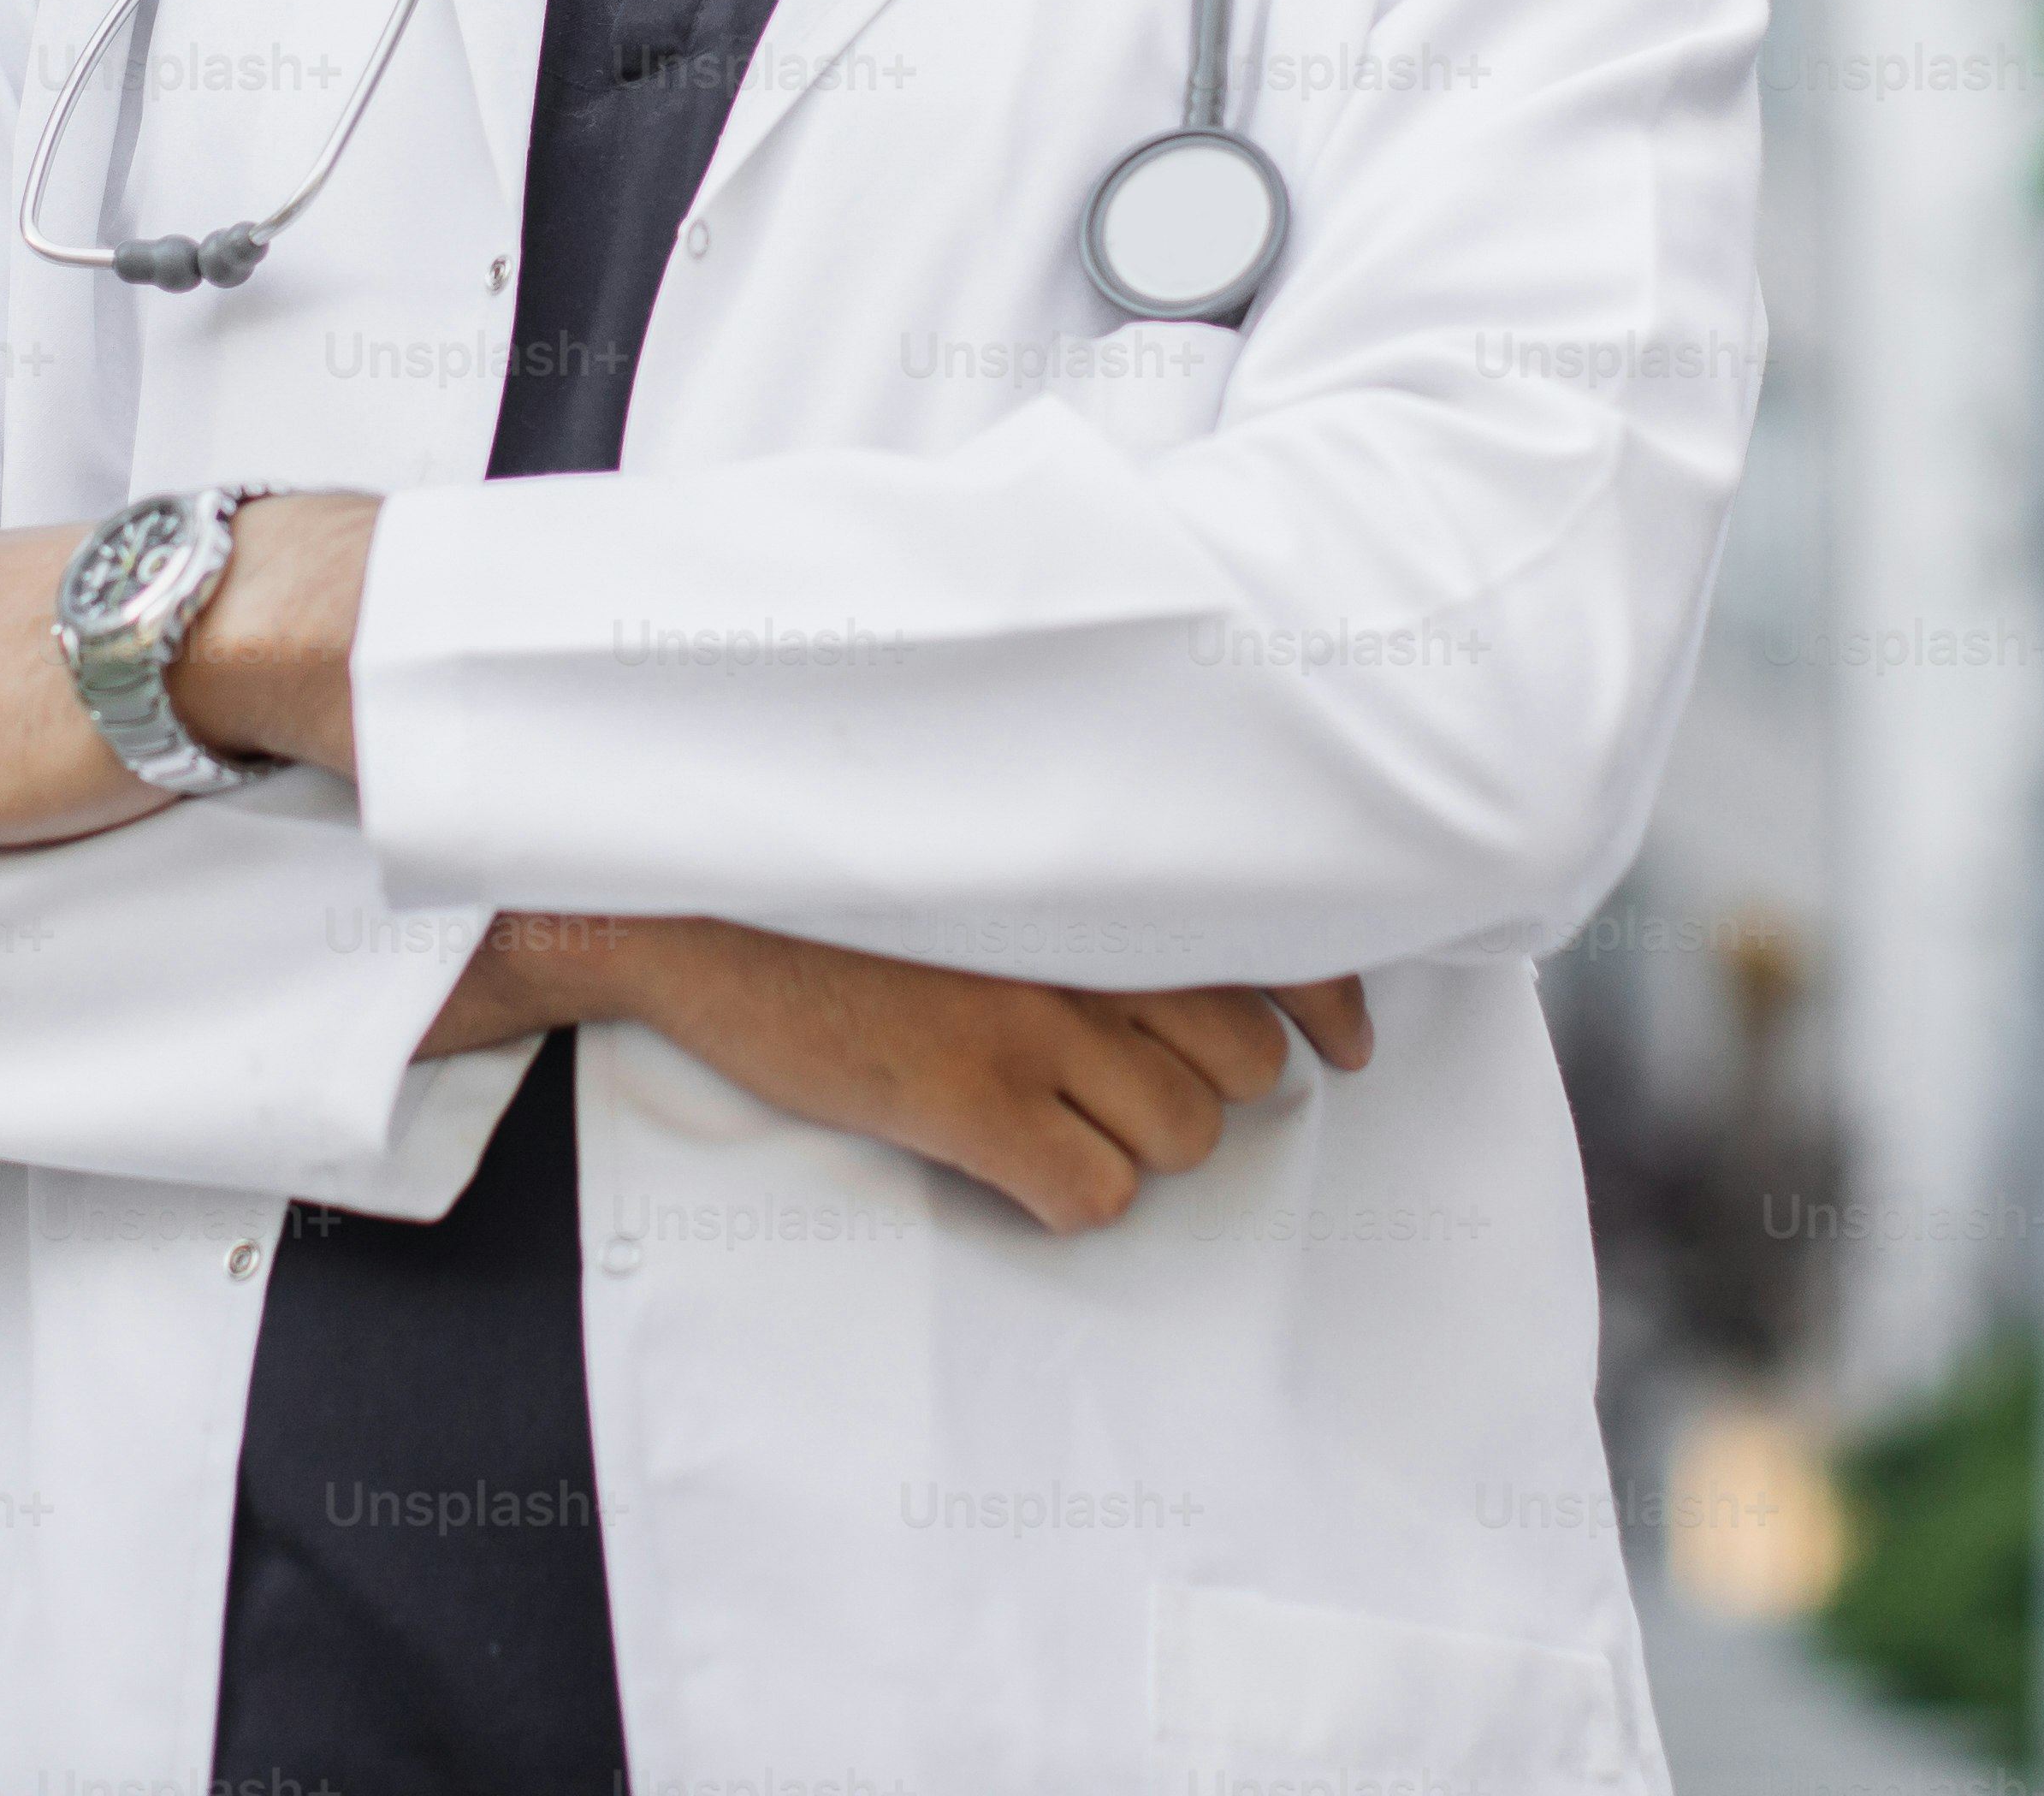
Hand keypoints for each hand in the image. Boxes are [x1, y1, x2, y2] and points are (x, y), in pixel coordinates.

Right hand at [438, 915, 1375, 1234]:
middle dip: (1201, 1083)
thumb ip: (1090, 883)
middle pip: (1241, 1059)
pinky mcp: (970, 1097)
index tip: (1344, 1037)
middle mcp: (1087, 938)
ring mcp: (1033, 1020)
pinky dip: (1068, 1193)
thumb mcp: (986, 850)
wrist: (698, 903)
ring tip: (1057, 1115)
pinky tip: (1017, 1162)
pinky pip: (1093, 1192)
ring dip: (1133, 1142)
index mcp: (1097, 869)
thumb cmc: (840, 878)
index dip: (1327, 1004)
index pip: (1278, 937)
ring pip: (1181, 1135)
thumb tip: (1204, 951)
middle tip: (1134, 1080)